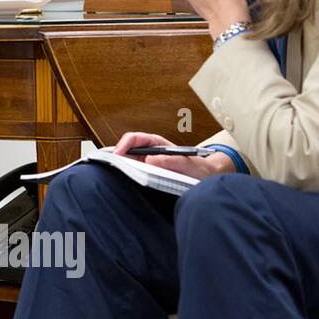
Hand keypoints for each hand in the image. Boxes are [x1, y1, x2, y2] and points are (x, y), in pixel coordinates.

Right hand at [113, 131, 233, 180]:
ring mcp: (147, 162)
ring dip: (120, 165)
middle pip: (126, 149)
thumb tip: (150, 159)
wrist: (206, 178)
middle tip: (111, 166)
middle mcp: (149, 151)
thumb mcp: (188, 163)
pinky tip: (122, 180)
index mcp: (157, 143)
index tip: (118, 155)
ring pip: (127, 160)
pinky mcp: (147, 173)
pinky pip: (132, 171)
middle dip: (117, 155)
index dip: (124, 145)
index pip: (134, 139)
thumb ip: (171, 161)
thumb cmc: (198, 168)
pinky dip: (125, 174)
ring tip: (113, 174)